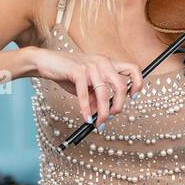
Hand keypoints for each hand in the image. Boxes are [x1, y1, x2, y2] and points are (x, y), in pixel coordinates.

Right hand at [30, 48, 144, 124]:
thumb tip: (103, 114)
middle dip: (119, 106)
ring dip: (103, 113)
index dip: (137, 83)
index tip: (133, 97)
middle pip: (121, 86)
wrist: (47, 62)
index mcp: (109, 63)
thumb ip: (96, 97)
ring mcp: (91, 66)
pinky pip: (85, 95)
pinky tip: (86, 118)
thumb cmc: (68, 73)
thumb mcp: (87, 86)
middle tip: (111, 117)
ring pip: (105, 94)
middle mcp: (103, 62)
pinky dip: (86, 110)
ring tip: (99, 123)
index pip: (133, 69)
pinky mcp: (78, 71)